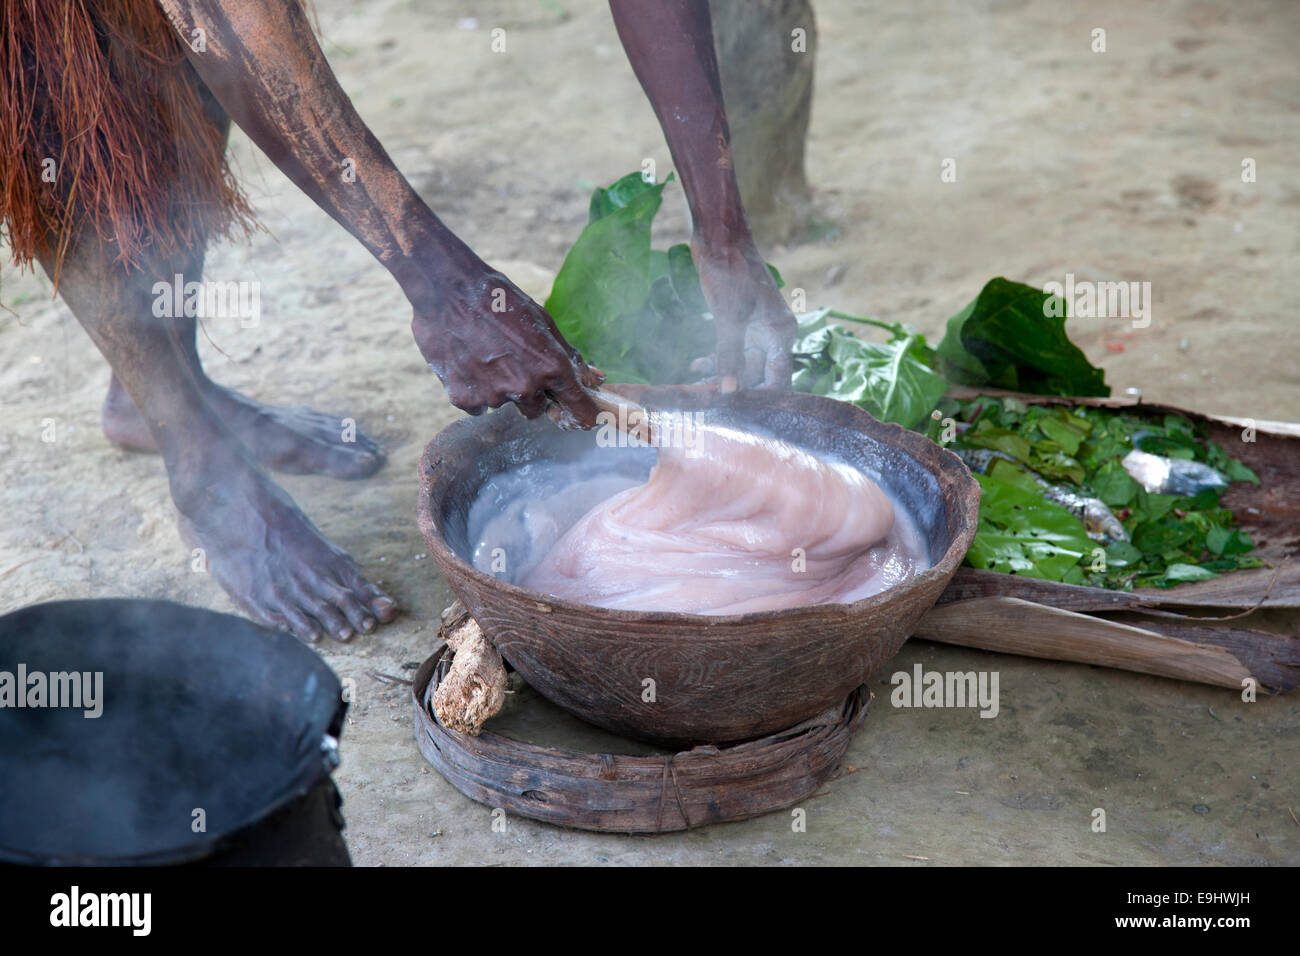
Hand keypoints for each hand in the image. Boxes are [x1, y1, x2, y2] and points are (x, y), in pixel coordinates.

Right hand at [411, 269, 603, 425]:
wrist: (448, 290)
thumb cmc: (499, 300)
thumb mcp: (543, 321)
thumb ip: (569, 356)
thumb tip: (596, 379)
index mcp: (551, 367)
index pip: (579, 410)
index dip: (582, 415)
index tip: (582, 415)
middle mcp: (525, 387)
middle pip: (538, 410)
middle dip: (532, 393)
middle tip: (514, 363)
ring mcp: (493, 396)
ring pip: (506, 404)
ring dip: (500, 388)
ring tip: (485, 355)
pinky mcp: (464, 398)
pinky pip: (478, 405)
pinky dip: (475, 389)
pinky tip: (467, 362)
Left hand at [689, 240, 796, 389]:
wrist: (719, 236)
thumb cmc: (730, 271)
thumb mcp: (728, 316)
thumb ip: (730, 355)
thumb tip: (729, 392)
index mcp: (781, 333)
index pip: (778, 379)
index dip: (760, 399)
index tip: (736, 413)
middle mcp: (772, 335)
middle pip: (757, 376)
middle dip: (733, 389)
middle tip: (706, 403)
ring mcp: (755, 330)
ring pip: (740, 366)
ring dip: (719, 376)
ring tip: (694, 386)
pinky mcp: (737, 324)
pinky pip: (729, 351)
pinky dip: (714, 360)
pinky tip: (695, 366)